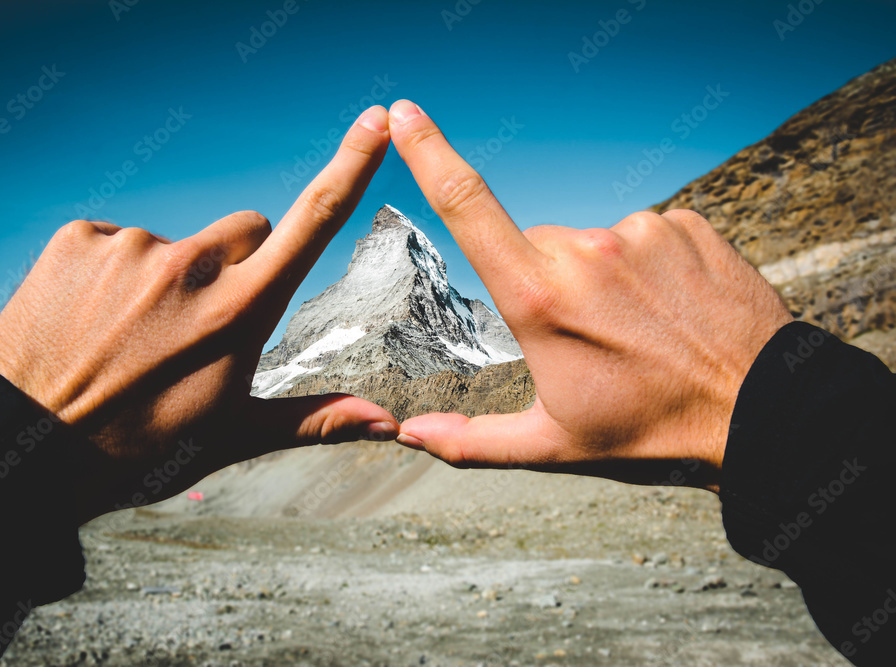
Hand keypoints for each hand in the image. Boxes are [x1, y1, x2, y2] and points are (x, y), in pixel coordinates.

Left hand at [0, 106, 397, 521]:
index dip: (349, 168)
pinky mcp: (78, 238)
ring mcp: (131, 247)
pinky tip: (92, 318)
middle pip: (246, 230)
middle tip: (197, 324)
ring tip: (131, 334)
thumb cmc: (142, 447)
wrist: (28, 448)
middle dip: (237, 263)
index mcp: (240, 312)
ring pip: (178, 241)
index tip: (376, 120)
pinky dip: (113, 272)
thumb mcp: (233, 435)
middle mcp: (191, 267)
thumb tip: (389, 422)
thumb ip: (314, 417)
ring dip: (168, 274)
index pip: (311, 224)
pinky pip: (118, 239)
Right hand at [387, 100, 792, 491]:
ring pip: (592, 242)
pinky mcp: (684, 223)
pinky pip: (642, 235)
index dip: (429, 153)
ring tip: (641, 327)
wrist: (758, 409)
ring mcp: (639, 231)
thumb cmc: (649, 429)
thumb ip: (472, 439)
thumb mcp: (553, 443)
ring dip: (601, 274)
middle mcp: (585, 251)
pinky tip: (672, 306)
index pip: (467, 207)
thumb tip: (409, 434)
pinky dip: (647, 265)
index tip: (403, 114)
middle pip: (535, 243)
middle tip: (589, 336)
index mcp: (539, 298)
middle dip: (545, 281)